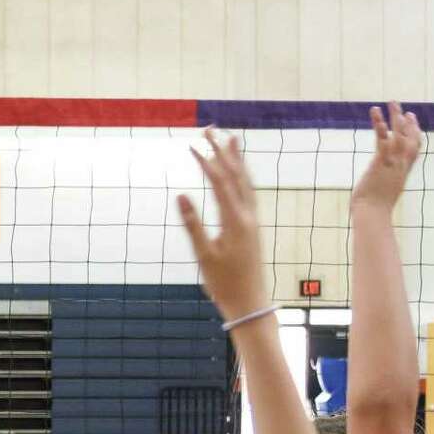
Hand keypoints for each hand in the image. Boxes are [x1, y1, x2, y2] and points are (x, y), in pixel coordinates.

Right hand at [179, 129, 269, 323]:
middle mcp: (248, 216)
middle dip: (222, 151)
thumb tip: (181, 196)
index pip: (220, 182)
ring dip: (236, 159)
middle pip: (236, 175)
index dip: (206, 161)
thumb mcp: (204, 256)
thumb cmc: (224, 284)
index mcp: (235, 221)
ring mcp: (253, 220)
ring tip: (230, 139)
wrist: (251, 304)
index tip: (192, 144)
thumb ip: (193, 225)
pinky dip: (241, 176)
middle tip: (211, 129)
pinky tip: (238, 172)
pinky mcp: (253, 227)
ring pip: (246, 181)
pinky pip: (248, 193)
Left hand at [351, 102, 421, 213]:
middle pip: (412, 139)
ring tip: (392, 102)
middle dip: (410, 124)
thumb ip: (384, 188)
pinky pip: (382, 138)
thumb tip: (377, 193)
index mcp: (402, 173)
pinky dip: (379, 124)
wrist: (373, 215)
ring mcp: (393, 163)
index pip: (414, 151)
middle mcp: (401, 165)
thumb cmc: (374, 211)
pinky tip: (376, 112)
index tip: (413, 123)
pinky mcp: (381, 162)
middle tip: (406, 110)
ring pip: (399, 134)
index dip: (415, 135)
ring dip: (396, 116)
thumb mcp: (383, 196)